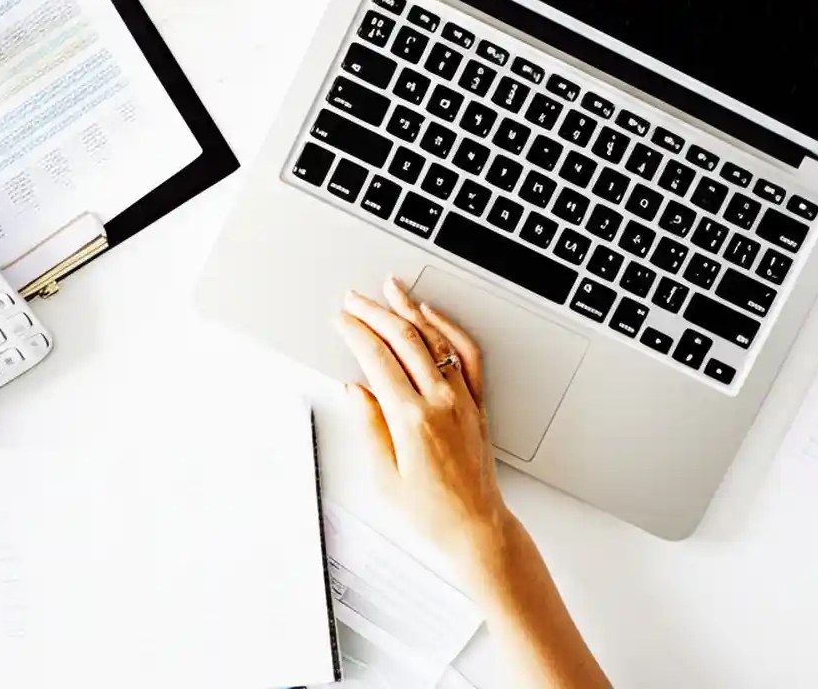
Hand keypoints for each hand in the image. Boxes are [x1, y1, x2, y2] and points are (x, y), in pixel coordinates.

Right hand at [336, 278, 509, 551]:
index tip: (341, 320)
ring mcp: (462, 399)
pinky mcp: (476, 404)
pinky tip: (433, 315)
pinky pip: (466, 354)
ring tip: (391, 289)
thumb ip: (369, 427)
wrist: (476, 527)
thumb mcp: (383, 477)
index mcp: (411, 419)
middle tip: (354, 299)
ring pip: (435, 338)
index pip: (377, 358)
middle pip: (404, 338)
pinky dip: (449, 328)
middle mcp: (440, 402)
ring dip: (409, 309)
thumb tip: (355, 390)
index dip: (355, 332)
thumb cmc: (431, 512)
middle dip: (375, 312)